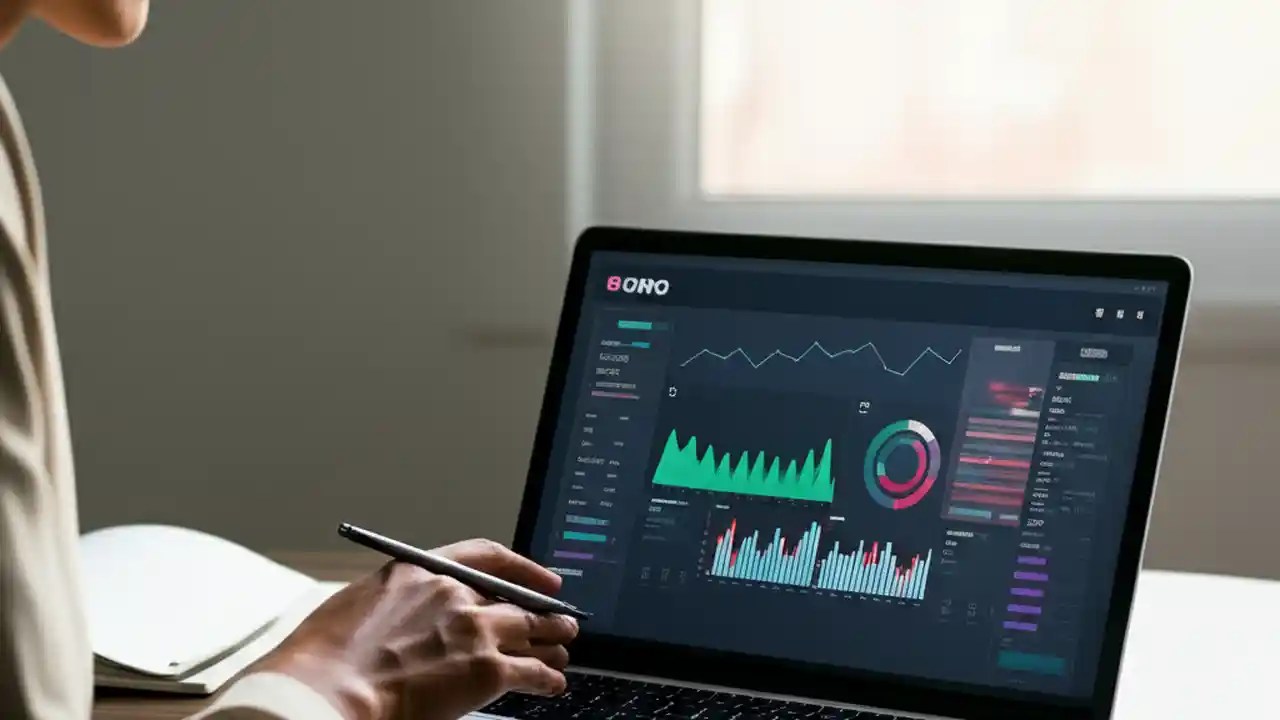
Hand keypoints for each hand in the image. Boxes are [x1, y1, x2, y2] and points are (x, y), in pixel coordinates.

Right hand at [251, 539, 578, 719]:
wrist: (326, 692)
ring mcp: (475, 631)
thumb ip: (402, 601)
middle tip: (561, 620)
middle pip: (515, 599)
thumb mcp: (362, 604)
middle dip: (543, 612)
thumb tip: (420, 617)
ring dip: (552, 642)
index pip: (485, 556)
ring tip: (563, 649)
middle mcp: (454, 595)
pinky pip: (533, 672)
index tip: (540, 578)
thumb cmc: (326, 658)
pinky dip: (549, 679)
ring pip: (532, 631)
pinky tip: (553, 684)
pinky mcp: (486, 672)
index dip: (521, 567)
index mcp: (420, 570)